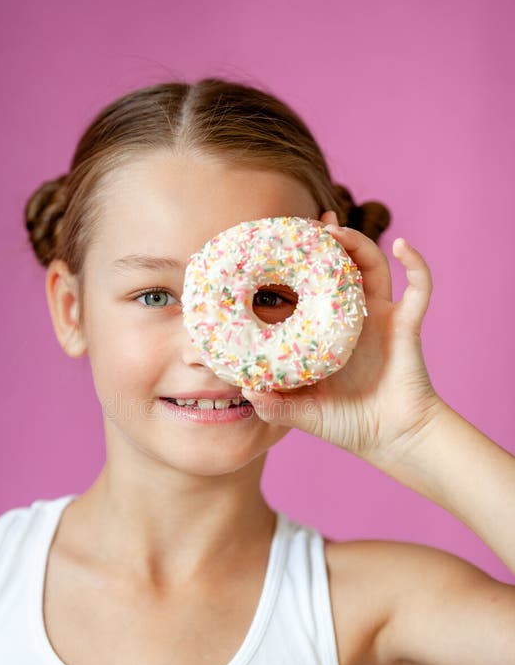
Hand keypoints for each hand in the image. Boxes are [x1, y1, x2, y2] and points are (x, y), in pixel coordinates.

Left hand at [241, 210, 442, 462]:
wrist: (393, 440)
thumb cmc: (348, 425)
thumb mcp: (302, 414)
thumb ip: (274, 404)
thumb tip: (245, 389)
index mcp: (325, 332)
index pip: (307, 288)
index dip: (294, 266)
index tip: (276, 246)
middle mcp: (351, 318)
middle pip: (340, 266)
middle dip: (326, 242)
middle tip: (308, 225)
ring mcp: (380, 318)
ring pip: (373, 267)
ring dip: (358, 243)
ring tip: (337, 232)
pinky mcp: (406, 325)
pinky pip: (419, 289)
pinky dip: (417, 265)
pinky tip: (403, 246)